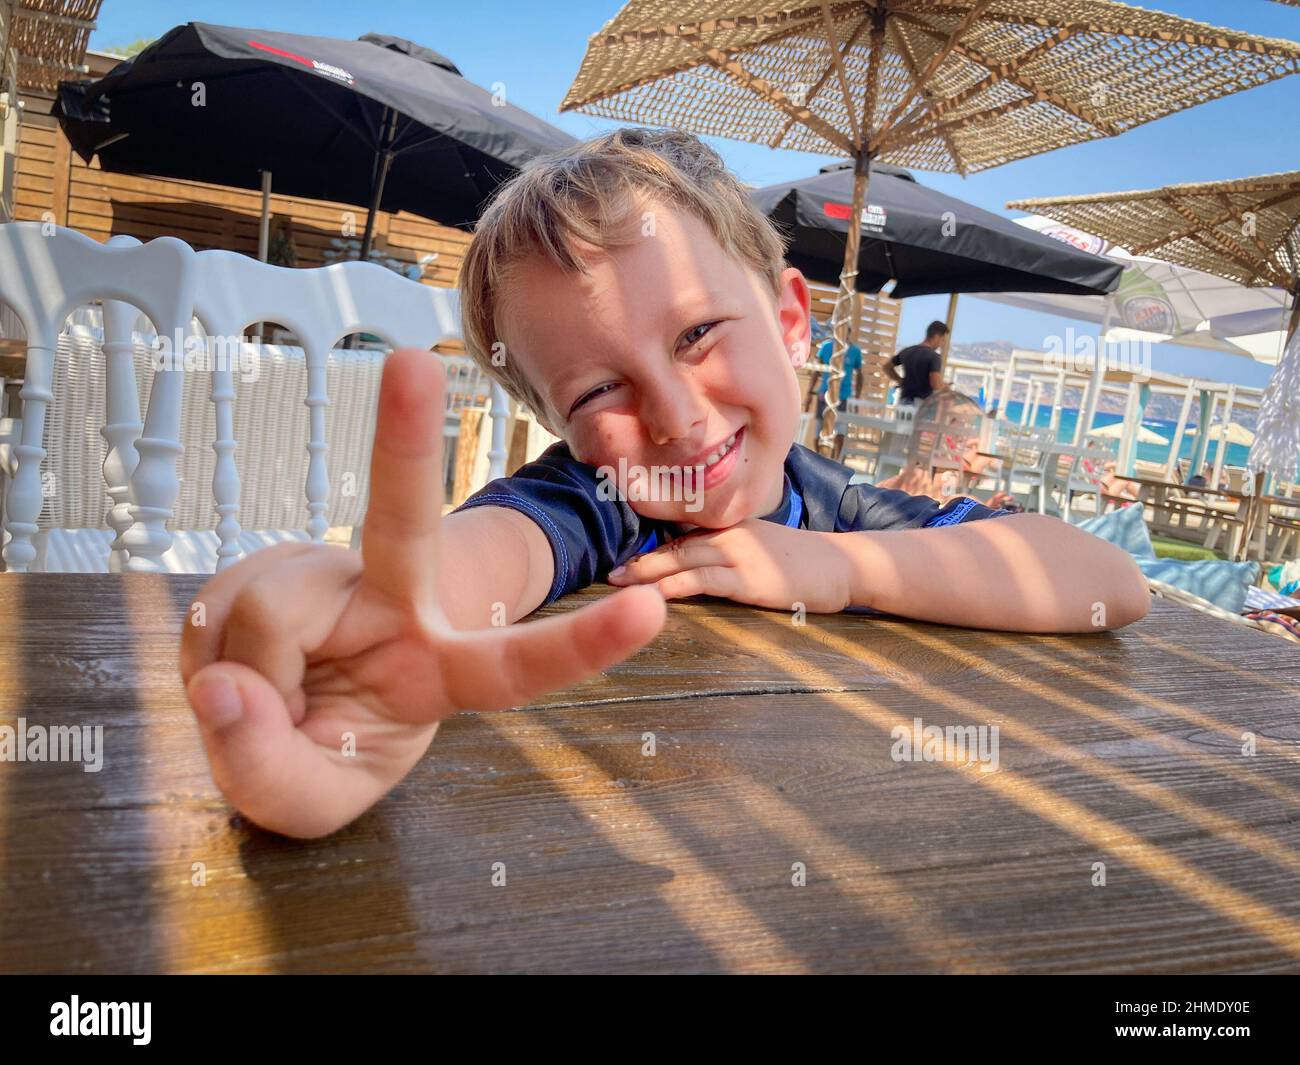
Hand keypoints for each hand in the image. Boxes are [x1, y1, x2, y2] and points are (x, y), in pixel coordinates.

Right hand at [181, 349, 666, 837]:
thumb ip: (271, 770)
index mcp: (447, 668)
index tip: (649, 608)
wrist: (282, 720)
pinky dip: (205, 663)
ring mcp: (331, 573)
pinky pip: (216, 614)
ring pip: (266, 616)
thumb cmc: (327, 756)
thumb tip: (225, 686)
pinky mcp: (273, 563)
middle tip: (411, 365)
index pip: (518, 664)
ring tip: (259, 706)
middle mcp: (399, 600)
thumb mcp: (313, 802)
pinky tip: (235, 670)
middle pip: (404, 519)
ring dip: (235, 684)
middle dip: (405, 440)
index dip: (581, 643)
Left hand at [606, 518, 851, 612]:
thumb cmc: (801, 563)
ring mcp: (738, 554)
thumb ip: (725, 553)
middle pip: (671, 542)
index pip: (677, 531)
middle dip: (636, 557)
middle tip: (605, 568)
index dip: (645, 542)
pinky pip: (704, 580)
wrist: (843, 565)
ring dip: (646, 571)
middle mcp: (728, 534)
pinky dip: (675, 585)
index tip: (614, 550)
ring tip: (616, 582)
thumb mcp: (758, 549)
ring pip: (681, 558)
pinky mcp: (749, 579)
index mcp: (727, 527)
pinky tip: (654, 595)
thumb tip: (690, 566)